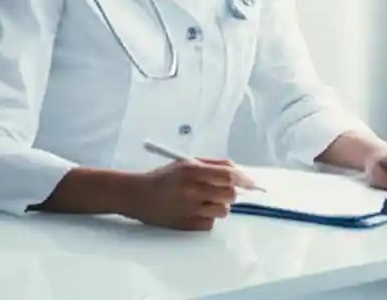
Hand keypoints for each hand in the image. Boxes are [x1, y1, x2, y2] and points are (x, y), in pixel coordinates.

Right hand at [122, 158, 248, 230]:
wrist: (136, 195)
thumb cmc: (162, 177)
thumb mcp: (185, 163)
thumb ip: (212, 164)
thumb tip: (237, 170)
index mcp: (192, 170)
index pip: (228, 176)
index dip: (243, 179)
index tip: (250, 182)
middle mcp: (192, 190)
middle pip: (230, 195)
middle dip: (231, 193)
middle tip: (224, 191)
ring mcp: (189, 209)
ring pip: (223, 211)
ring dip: (220, 206)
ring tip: (207, 201)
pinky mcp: (185, 224)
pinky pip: (210, 223)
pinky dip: (208, 217)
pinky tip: (196, 211)